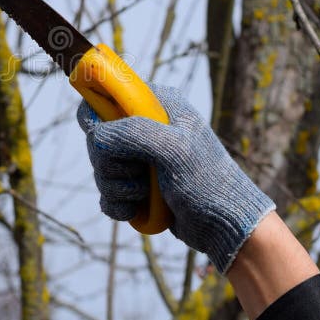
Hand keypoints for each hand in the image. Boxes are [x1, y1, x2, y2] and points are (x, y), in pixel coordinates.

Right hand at [77, 84, 274, 272]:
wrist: (224, 226)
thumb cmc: (207, 181)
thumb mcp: (173, 149)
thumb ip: (131, 134)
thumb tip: (96, 137)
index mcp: (155, 104)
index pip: (107, 94)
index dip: (97, 113)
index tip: (102, 136)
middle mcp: (144, 126)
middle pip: (97, 137)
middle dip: (111, 162)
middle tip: (139, 171)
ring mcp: (139, 157)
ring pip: (101, 168)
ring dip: (117, 186)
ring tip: (146, 194)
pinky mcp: (136, 185)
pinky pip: (107, 192)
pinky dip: (117, 203)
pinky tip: (136, 209)